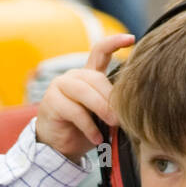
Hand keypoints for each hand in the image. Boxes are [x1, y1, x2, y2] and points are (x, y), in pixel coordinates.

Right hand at [35, 33, 134, 162]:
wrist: (59, 148)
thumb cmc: (84, 130)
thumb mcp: (102, 116)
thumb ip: (113, 106)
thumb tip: (134, 106)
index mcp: (88, 76)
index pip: (100, 52)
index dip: (114, 42)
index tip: (131, 39)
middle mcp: (73, 77)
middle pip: (96, 78)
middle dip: (111, 98)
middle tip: (122, 117)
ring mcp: (60, 87)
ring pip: (84, 92)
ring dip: (101, 108)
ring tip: (113, 124)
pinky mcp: (51, 102)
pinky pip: (74, 111)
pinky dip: (89, 126)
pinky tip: (97, 138)